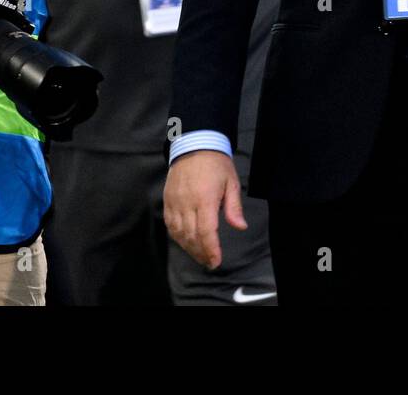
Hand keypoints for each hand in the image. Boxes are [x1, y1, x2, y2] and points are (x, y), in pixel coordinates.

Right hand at [163, 150, 245, 268]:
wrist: (194, 144)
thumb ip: (234, 207)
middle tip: (210, 262)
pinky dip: (177, 236)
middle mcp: (187, 202)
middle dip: (201, 253)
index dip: (210, 249)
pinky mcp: (167, 200)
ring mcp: (175, 201)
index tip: (215, 261)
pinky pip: (170, 224)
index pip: (206, 231)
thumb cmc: (216, 164)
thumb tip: (240, 227)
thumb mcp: (231, 182)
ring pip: (179, 233)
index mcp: (205, 198)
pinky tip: (186, 242)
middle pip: (191, 236)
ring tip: (199, 255)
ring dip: (189, 247)